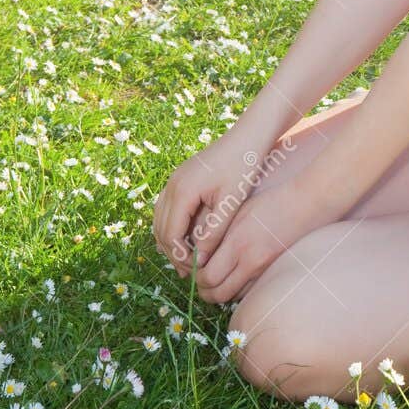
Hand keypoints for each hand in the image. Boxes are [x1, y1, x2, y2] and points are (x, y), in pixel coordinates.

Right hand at [151, 131, 268, 277]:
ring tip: (187, 260)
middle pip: (160, 229)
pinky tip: (188, 238)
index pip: (170, 234)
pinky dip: (172, 226)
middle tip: (189, 272)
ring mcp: (174, 180)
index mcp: (183, 190)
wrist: (248, 136)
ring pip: (160, 219)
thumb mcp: (231, 202)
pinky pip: (167, 208)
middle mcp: (172, 184)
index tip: (194, 272)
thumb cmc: (244, 167)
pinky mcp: (181, 178)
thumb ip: (214, 231)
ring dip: (170, 240)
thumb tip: (201, 259)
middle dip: (172, 252)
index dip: (179, 257)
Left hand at [192, 178, 323, 305]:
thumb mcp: (239, 213)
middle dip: (204, 292)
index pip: (207, 276)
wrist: (304, 206)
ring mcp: (262, 269)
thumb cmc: (270, 204)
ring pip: (232, 296)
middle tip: (200, 284)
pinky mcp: (272, 272)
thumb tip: (200, 254)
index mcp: (237, 242)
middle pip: (217, 293)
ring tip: (215, 283)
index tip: (193, 271)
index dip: (196, 279)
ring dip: (220, 294)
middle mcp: (249, 260)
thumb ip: (220, 235)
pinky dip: (237, 290)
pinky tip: (234, 280)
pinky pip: (248, 291)